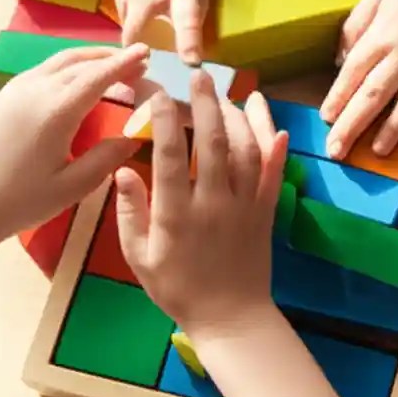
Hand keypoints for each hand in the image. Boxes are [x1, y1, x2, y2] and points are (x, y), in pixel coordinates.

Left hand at [0, 45, 148, 242]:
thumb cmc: (23, 201)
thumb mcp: (74, 186)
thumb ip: (108, 157)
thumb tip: (135, 136)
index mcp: (56, 111)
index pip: (98, 76)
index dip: (124, 63)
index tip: (146, 52)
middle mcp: (35, 90)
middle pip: (80, 62)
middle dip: (110, 59)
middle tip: (137, 62)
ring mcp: (15, 90)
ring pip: (59, 61)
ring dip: (89, 59)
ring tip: (111, 64)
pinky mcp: (3, 97)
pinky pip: (42, 69)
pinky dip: (67, 66)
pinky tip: (76, 78)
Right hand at [104, 0, 208, 62]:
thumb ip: (193, 6)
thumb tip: (189, 34)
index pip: (187, 23)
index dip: (189, 44)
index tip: (191, 63)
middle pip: (135, 33)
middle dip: (134, 47)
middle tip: (140, 52)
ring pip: (126, 19)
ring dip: (134, 22)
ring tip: (144, 9)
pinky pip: (120, 2)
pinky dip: (128, 3)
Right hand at [115, 73, 287, 332]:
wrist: (231, 319)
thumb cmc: (178, 290)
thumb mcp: (139, 258)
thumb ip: (129, 212)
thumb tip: (121, 170)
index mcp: (177, 215)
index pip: (169, 156)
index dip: (164, 121)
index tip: (158, 94)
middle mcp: (213, 204)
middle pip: (212, 143)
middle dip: (206, 104)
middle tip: (199, 76)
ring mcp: (244, 206)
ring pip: (245, 151)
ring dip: (238, 117)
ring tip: (227, 94)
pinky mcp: (266, 213)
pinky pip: (273, 174)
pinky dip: (275, 146)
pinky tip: (273, 122)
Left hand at [319, 0, 397, 156]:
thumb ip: (356, 23)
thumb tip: (341, 58)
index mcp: (384, 34)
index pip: (353, 73)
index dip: (338, 98)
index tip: (326, 119)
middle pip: (374, 96)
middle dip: (353, 126)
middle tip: (337, 150)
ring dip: (392, 131)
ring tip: (378, 152)